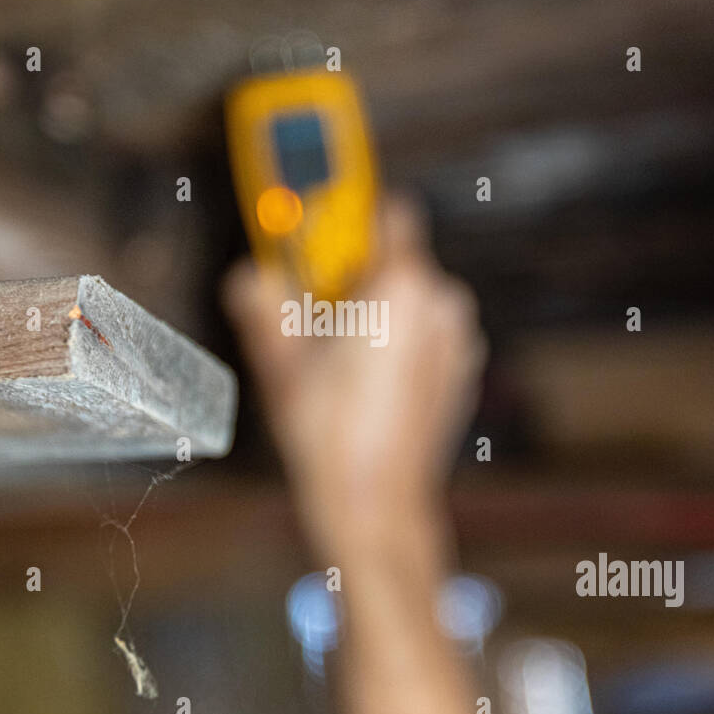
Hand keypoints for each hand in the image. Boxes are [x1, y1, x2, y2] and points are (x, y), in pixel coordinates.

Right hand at [222, 195, 486, 568]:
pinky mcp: (461, 370)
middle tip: (315, 314)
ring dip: (377, 312)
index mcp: (403, 286)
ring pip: (410, 299)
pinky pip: (425, 333)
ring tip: (337, 357)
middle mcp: (441, 304)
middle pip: (394, 260)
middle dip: (354, 276)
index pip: (385, 211)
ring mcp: (458, 339)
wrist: (375, 502)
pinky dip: (399, 342)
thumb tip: (252, 275)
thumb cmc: (331, 434)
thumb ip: (263, 303)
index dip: (346, 219)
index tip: (318, 236)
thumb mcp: (280, 361)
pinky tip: (366, 382)